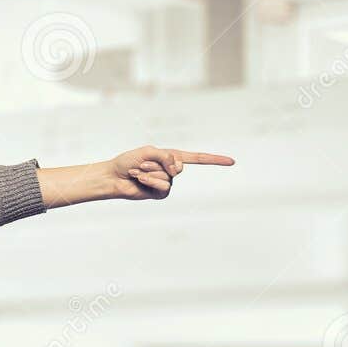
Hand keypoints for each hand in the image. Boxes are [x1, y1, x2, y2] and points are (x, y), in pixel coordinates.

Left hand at [109, 145, 233, 199]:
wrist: (115, 177)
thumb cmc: (128, 162)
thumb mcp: (148, 152)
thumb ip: (165, 157)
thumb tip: (176, 170)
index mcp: (172, 157)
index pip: (198, 158)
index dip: (215, 160)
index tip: (232, 162)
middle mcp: (172, 170)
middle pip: (177, 166)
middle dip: (157, 164)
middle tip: (142, 164)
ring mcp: (168, 184)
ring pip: (167, 177)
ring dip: (150, 172)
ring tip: (138, 172)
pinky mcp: (161, 194)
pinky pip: (162, 187)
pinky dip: (150, 181)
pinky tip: (140, 180)